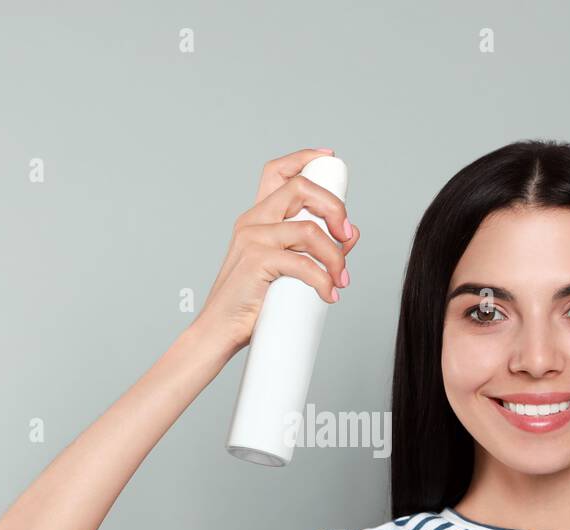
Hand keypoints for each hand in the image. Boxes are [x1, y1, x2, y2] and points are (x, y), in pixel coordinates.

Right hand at [192, 147, 358, 352]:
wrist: (218, 331)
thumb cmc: (250, 304)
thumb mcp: (287, 270)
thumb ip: (315, 248)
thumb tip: (351, 233)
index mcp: (257, 218)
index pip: (277, 172)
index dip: (305, 158)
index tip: (329, 158)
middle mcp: (252, 220)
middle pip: (300, 188)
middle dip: (334, 206)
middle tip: (347, 235)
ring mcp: (253, 238)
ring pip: (309, 230)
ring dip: (335, 256)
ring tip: (341, 280)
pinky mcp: (256, 260)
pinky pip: (303, 263)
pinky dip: (323, 281)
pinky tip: (329, 296)